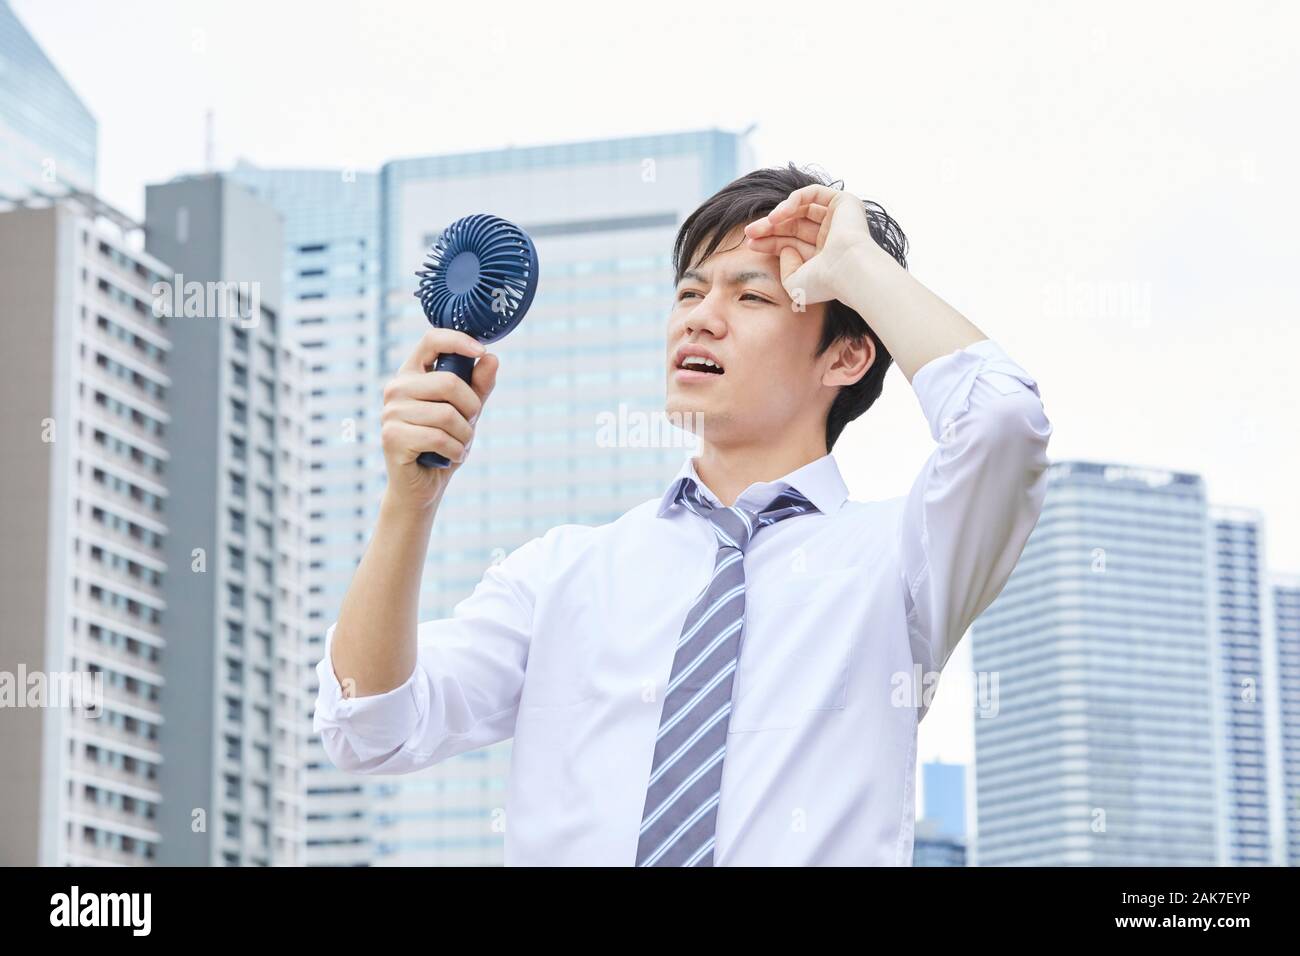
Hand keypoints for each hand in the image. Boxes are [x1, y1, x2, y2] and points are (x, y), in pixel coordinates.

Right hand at [380, 328, 499, 510]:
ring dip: (464, 435)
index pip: (431, 340)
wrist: (421, 487)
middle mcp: (396, 388)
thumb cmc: (443, 444)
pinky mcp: (392, 436)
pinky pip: (439, 438)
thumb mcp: (467, 412)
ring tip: (459, 445)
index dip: (458, 340)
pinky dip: (456, 451)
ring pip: (447, 414)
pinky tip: (451, 456)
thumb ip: (478, 386)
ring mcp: (391, 412)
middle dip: (471, 409)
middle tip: (468, 426)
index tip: (481, 350)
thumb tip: (491, 359)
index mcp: (412, 374)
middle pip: (449, 382)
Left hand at [743, 184, 879, 308]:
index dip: (769, 242)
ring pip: (800, 209)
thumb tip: (785, 248)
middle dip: (769, 228)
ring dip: (777, 216)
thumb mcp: (794, 283)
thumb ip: (785, 269)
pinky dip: (793, 201)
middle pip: (793, 225)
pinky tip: (777, 215)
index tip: (750, 244)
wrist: (848, 271)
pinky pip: (813, 194)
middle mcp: (832, 237)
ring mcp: (839, 218)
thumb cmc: (824, 283)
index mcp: (823, 257)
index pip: (791, 243)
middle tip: (749, 232)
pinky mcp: (844, 202)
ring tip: (759, 227)